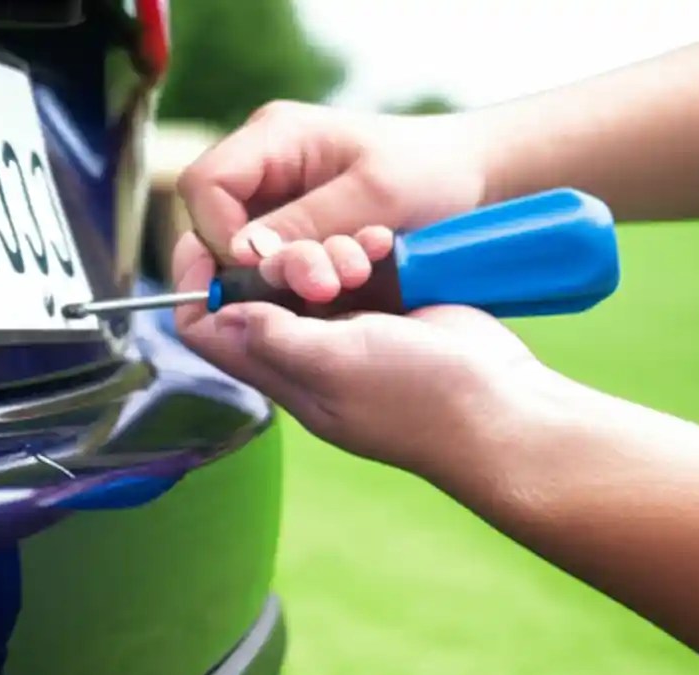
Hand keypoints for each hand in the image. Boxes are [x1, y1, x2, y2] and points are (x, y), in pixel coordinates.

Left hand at [171, 232, 546, 482]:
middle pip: (256, 290)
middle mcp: (307, 351)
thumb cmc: (418, 399)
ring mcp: (348, 327)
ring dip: (326, 249)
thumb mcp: (337, 367)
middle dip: (275, 259)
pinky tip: (385, 246)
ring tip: (361, 254)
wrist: (502, 406)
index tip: (207, 245)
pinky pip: (355, 263)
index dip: (196, 288)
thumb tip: (224, 312)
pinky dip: (364, 247)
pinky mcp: (386, 305)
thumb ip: (277, 339)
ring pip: (307, 269)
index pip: (208, 330)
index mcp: (282, 374)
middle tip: (311, 255)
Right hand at [177, 102, 488, 304]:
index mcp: (273, 136)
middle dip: (259, 266)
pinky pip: (274, 264)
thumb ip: (305, 223)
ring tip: (349, 278)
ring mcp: (275, 198)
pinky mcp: (292, 230)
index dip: (218, 234)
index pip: (205, 186)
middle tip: (320, 286)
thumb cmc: (429, 169)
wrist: (470, 177)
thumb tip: (240, 255)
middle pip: (214, 224)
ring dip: (290, 277)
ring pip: (244, 253)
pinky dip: (305, 280)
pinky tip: (351, 278)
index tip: (263, 271)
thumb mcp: (372, 195)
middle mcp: (263, 165)